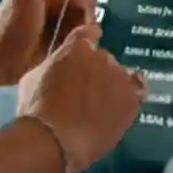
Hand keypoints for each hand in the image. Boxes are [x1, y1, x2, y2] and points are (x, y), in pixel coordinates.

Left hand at [0, 0, 111, 85]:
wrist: (0, 57)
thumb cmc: (12, 20)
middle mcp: (53, 0)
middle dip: (88, 9)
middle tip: (85, 23)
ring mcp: (58, 21)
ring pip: (86, 17)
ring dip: (87, 25)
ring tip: (80, 36)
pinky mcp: (60, 40)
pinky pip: (82, 35)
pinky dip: (84, 38)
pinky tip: (81, 44)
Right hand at [15, 23, 145, 172]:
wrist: (54, 139)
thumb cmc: (36, 109)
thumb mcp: (34, 77)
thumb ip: (53, 65)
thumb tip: (60, 68)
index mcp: (77, 46)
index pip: (89, 33)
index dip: (88, 41)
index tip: (86, 51)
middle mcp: (102, 55)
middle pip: (103, 59)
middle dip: (94, 72)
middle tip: (82, 92)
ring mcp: (120, 77)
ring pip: (119, 76)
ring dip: (111, 86)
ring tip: (98, 106)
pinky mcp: (131, 99)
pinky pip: (138, 91)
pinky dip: (131, 94)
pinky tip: (124, 103)